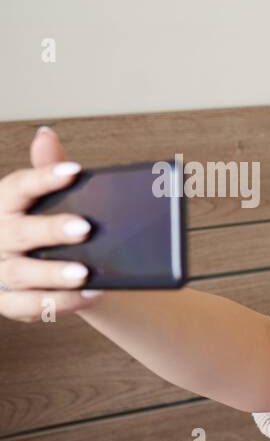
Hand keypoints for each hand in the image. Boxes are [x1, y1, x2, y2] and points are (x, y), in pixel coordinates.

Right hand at [0, 127, 99, 321]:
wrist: (45, 272)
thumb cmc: (45, 227)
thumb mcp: (47, 200)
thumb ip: (48, 172)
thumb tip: (46, 135)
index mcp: (4, 205)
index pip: (18, 187)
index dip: (44, 179)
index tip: (75, 171)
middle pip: (19, 232)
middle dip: (50, 230)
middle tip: (85, 228)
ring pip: (21, 272)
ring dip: (54, 273)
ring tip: (86, 272)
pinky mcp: (7, 302)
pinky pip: (30, 305)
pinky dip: (61, 302)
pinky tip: (90, 295)